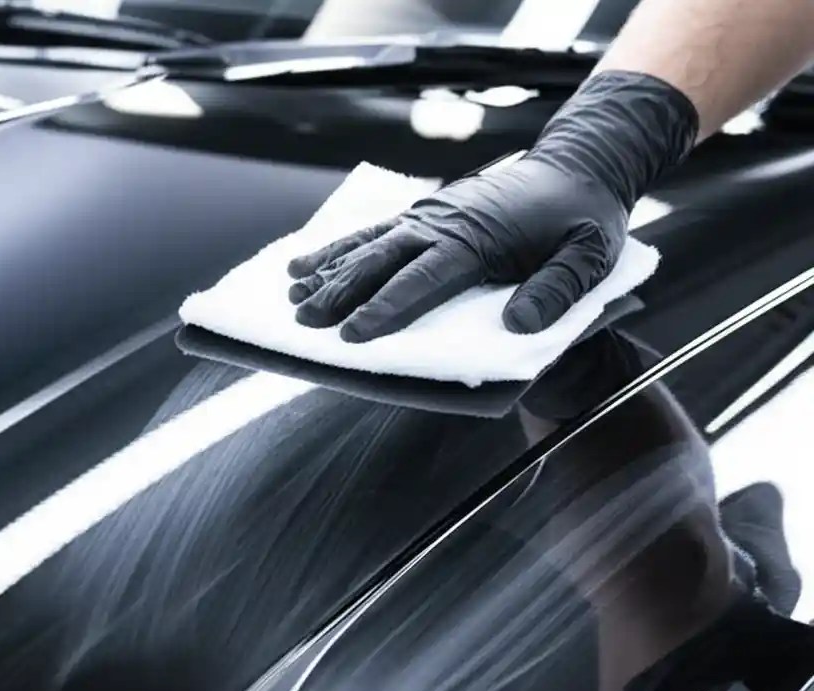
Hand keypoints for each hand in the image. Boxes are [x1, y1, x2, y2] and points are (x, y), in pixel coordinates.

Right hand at [287, 70, 699, 341]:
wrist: (577, 166)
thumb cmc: (583, 219)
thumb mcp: (589, 257)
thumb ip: (557, 291)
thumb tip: (519, 324)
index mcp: (478, 240)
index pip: (423, 279)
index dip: (386, 308)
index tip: (353, 334)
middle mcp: (442, 224)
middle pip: (381, 261)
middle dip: (340, 293)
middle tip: (304, 321)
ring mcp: (428, 215)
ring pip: (367, 245)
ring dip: (327, 272)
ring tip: (291, 296)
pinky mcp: (422, 213)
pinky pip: (371, 232)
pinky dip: (335, 249)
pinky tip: (303, 264)